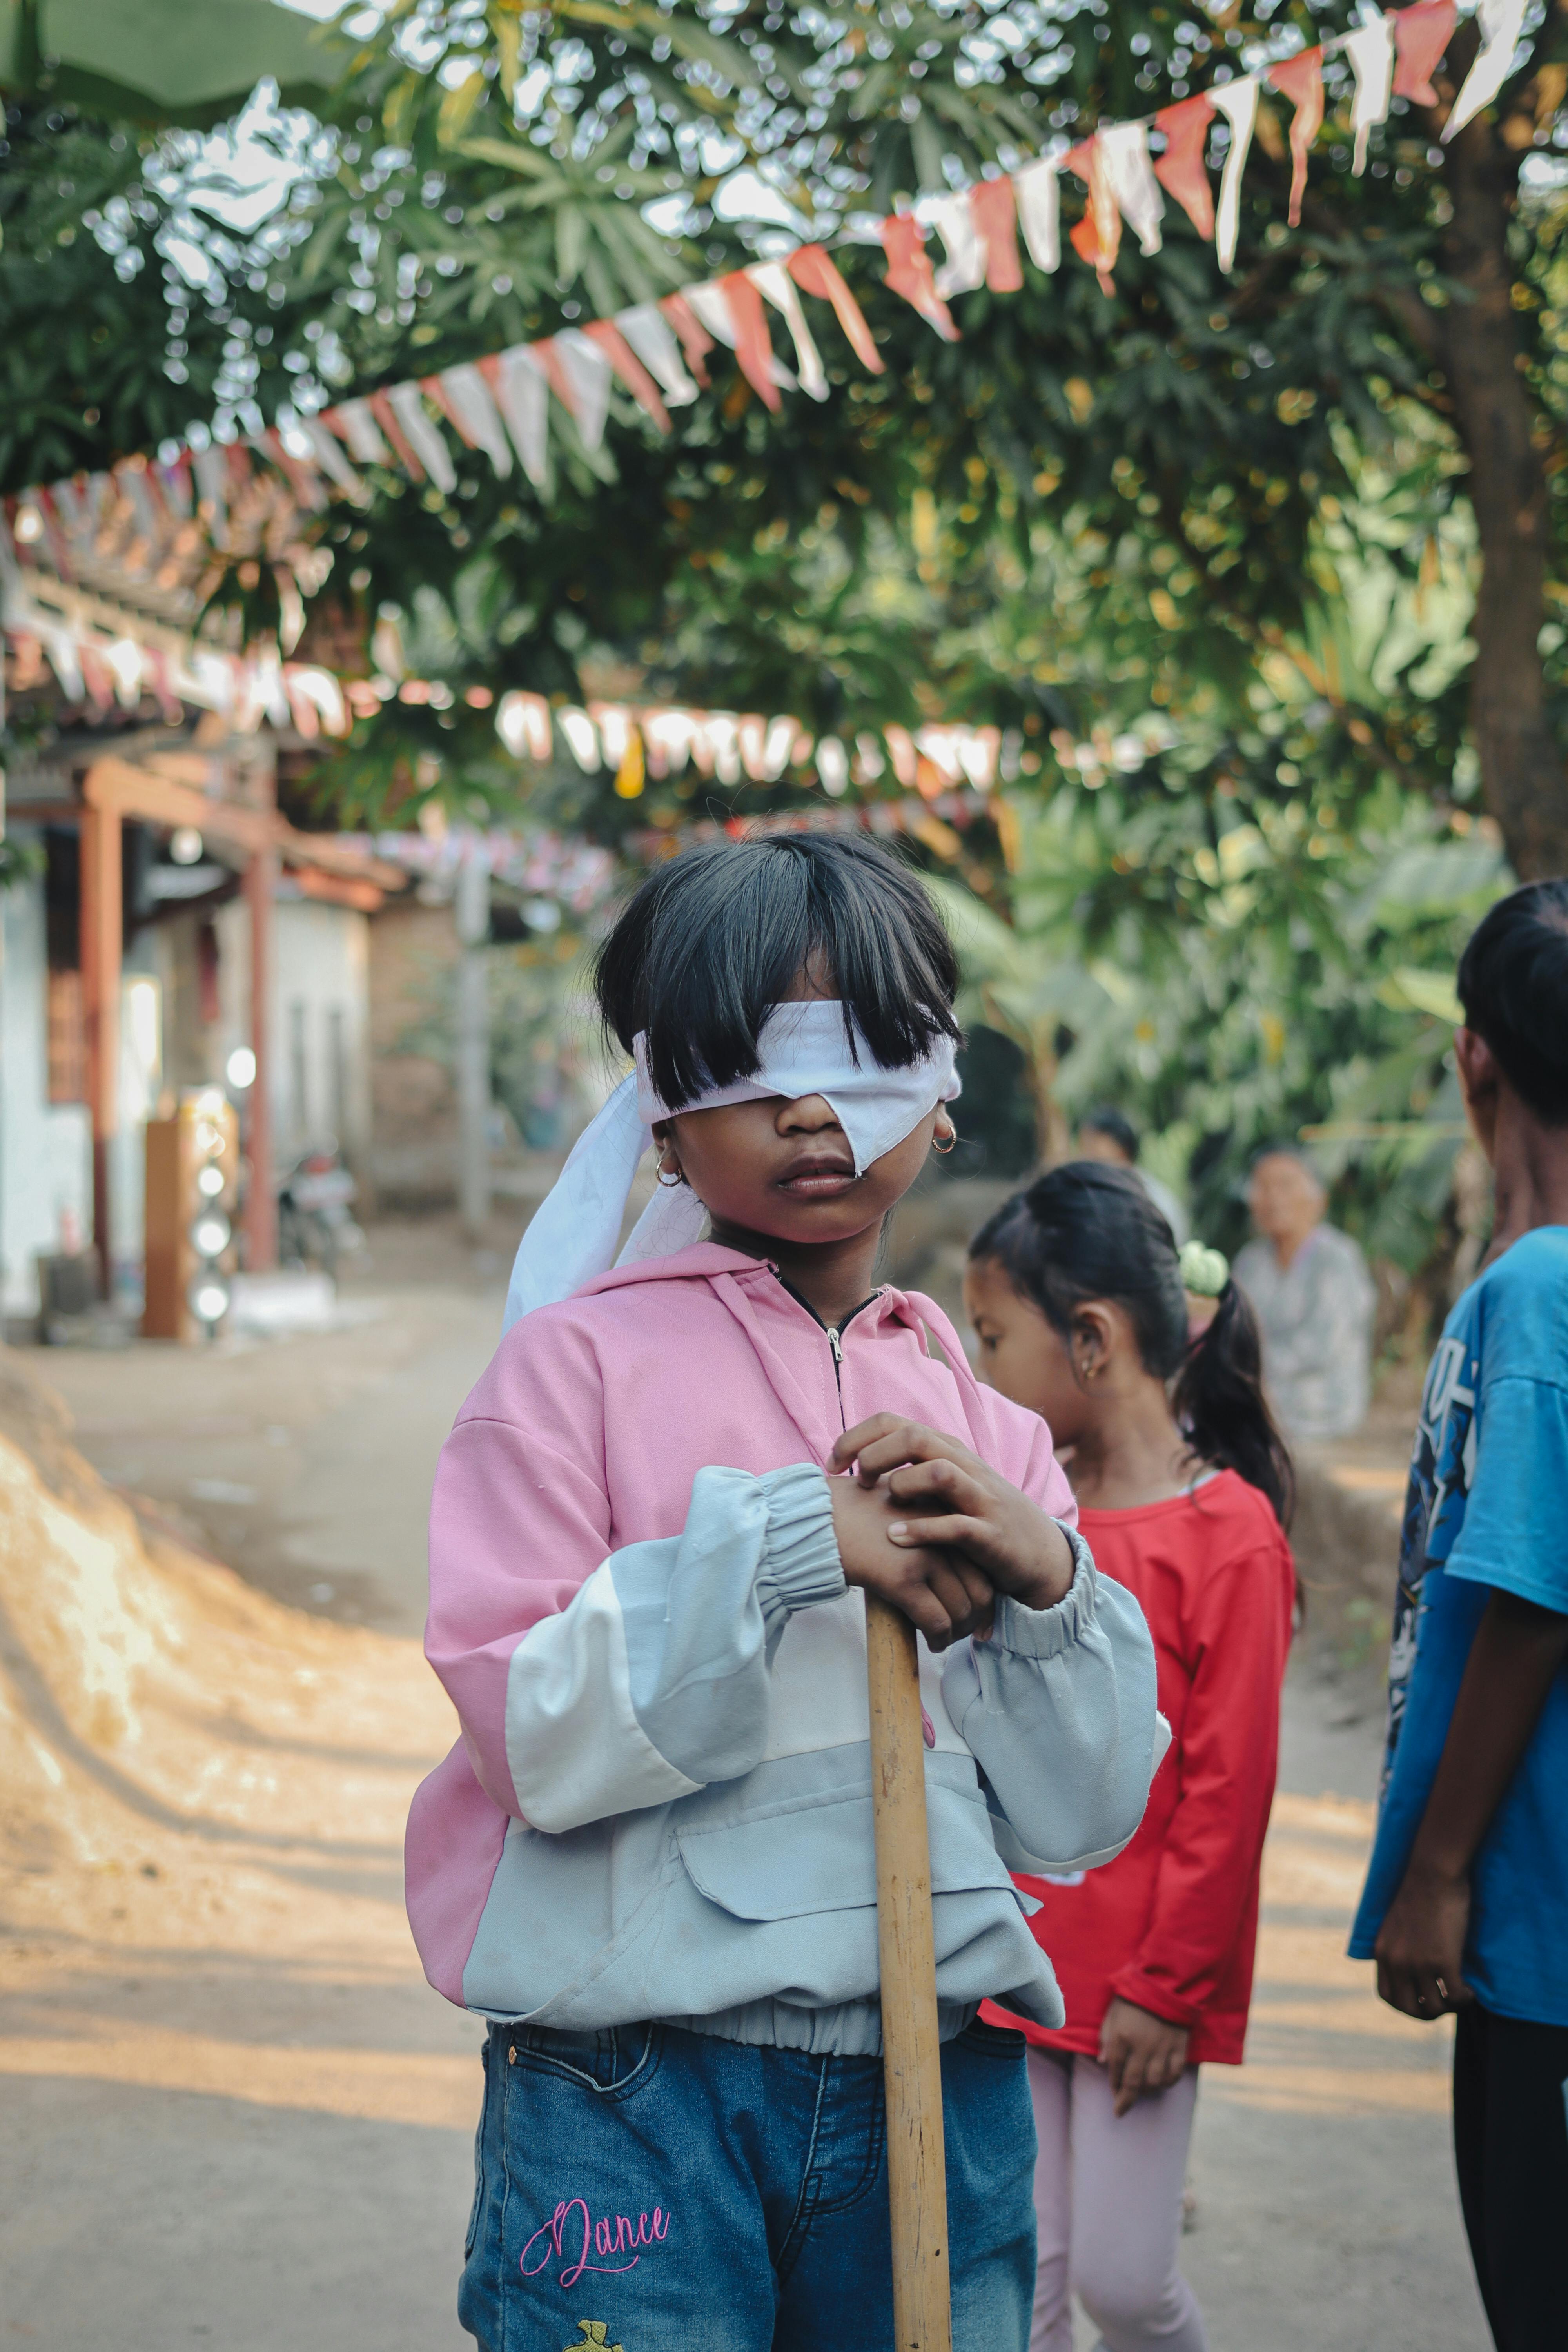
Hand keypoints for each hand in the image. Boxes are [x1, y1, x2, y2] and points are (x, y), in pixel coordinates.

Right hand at [829, 1474, 994, 1650]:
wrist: (818, 1516)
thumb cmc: (855, 1514)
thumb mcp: (903, 1511)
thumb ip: (928, 1532)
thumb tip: (945, 1568)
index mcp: (946, 1516)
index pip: (983, 1565)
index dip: (985, 1597)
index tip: (978, 1615)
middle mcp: (943, 1534)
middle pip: (981, 1591)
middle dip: (974, 1620)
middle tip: (962, 1633)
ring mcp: (927, 1555)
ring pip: (962, 1610)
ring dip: (956, 1633)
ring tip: (943, 1639)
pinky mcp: (904, 1578)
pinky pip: (936, 1621)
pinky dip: (939, 1639)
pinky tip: (932, 1643)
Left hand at [830, 1415, 1076, 1614]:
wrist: (1037, 1553)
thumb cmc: (979, 1518)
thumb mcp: (947, 1487)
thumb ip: (912, 1470)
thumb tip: (859, 1466)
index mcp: (947, 1451)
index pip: (894, 1422)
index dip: (855, 1437)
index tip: (832, 1462)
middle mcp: (965, 1466)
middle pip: (914, 1437)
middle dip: (874, 1454)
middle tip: (857, 1482)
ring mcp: (981, 1498)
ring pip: (938, 1471)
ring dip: (903, 1484)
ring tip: (884, 1502)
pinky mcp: (991, 1534)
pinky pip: (955, 1526)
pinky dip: (921, 1530)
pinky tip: (895, 1538)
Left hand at [1099, 1998, 1190, 2116]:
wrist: (1166, 1982)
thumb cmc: (1134, 1996)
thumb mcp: (1113, 2012)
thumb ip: (1105, 2037)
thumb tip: (1101, 2063)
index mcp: (1122, 2036)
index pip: (1115, 2068)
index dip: (1113, 2083)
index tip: (1113, 2093)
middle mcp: (1142, 2047)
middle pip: (1134, 2082)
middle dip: (1126, 2099)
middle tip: (1121, 2110)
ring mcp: (1162, 2049)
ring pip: (1154, 2082)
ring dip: (1146, 2091)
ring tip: (1141, 2093)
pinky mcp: (1179, 2047)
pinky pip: (1174, 2073)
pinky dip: (1168, 2083)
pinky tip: (1161, 2084)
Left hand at [1373, 1862, 1472, 2019]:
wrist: (1433, 1871)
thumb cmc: (1421, 1890)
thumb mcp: (1397, 1922)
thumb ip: (1399, 1945)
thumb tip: (1412, 1966)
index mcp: (1382, 1951)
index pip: (1387, 1995)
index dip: (1406, 2005)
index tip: (1423, 2000)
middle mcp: (1396, 1961)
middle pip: (1408, 2008)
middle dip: (1427, 2013)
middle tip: (1445, 2003)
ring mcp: (1418, 1963)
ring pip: (1433, 2007)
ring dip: (1449, 2007)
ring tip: (1460, 1994)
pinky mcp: (1442, 1961)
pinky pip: (1454, 1996)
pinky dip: (1464, 1998)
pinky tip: (1470, 1989)